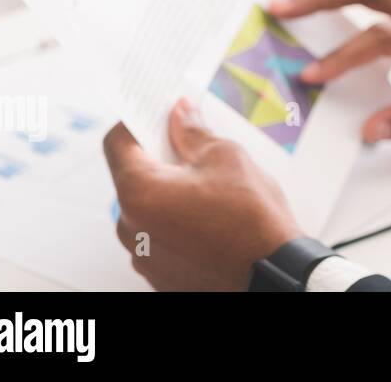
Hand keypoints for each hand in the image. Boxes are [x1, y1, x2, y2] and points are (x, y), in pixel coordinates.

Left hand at [103, 99, 303, 290]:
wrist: (273, 274)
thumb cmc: (251, 220)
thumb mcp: (226, 158)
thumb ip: (194, 133)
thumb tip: (181, 115)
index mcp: (139, 192)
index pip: (117, 143)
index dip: (137, 121)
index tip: (156, 113)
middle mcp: (131, 227)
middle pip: (135, 177)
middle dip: (161, 160)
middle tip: (194, 150)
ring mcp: (144, 257)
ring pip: (149, 209)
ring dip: (171, 194)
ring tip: (212, 191)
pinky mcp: (160, 275)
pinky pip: (160, 238)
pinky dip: (179, 223)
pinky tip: (212, 219)